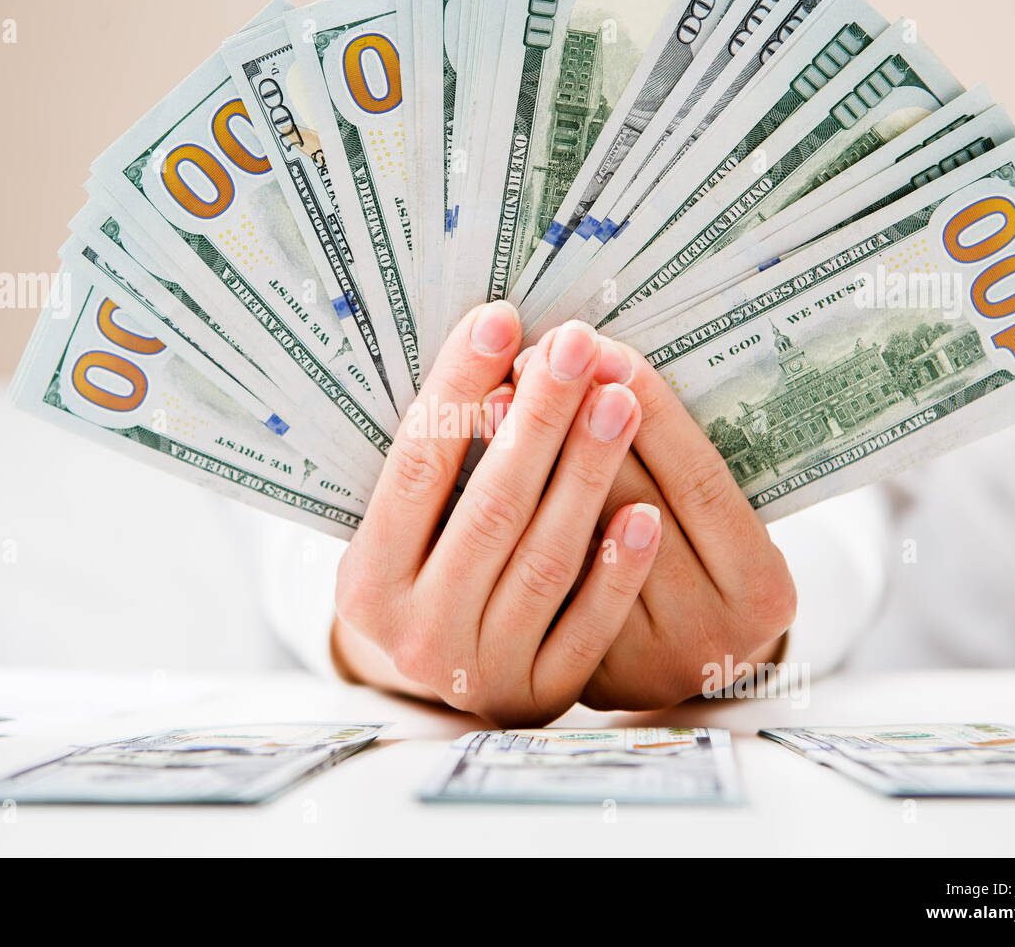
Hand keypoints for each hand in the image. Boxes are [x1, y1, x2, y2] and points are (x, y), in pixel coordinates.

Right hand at [332, 302, 661, 726]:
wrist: (442, 686)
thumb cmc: (427, 575)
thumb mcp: (405, 530)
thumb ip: (439, 465)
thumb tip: (500, 350)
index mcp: (367, 583)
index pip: (416, 468)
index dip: (458, 389)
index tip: (500, 319)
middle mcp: (416, 634)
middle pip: (490, 510)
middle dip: (539, 419)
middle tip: (578, 345)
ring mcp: (480, 671)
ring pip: (543, 561)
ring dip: (587, 476)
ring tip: (621, 402)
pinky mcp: (540, 695)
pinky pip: (587, 629)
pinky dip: (617, 570)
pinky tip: (647, 514)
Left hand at [513, 330, 796, 711]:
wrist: (679, 676)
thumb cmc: (704, 574)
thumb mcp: (720, 528)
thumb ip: (677, 469)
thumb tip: (604, 367)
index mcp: (760, 590)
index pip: (696, 481)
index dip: (650, 407)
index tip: (605, 348)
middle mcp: (705, 636)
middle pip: (629, 507)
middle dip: (578, 421)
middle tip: (537, 355)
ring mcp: (635, 666)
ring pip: (569, 550)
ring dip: (527, 462)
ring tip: (497, 395)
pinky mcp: (571, 682)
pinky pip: (532, 590)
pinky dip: (504, 522)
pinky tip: (476, 469)